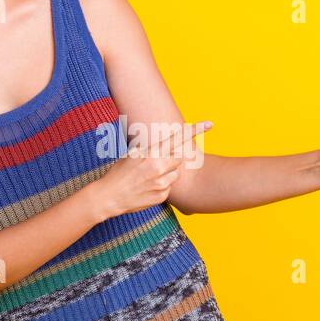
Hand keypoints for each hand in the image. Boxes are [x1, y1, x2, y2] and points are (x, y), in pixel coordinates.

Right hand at [91, 120, 212, 218]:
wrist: (109, 196)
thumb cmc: (118, 173)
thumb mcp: (132, 154)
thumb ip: (151, 149)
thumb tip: (166, 144)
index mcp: (152, 153)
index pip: (177, 138)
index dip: (195, 130)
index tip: (210, 124)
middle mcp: (159, 167)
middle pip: (178, 158)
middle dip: (170, 159)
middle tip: (154, 164)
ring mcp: (161, 183)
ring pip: (175, 174)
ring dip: (166, 174)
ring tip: (148, 178)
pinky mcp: (162, 195)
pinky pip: (169, 187)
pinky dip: (162, 186)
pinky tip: (147, 188)